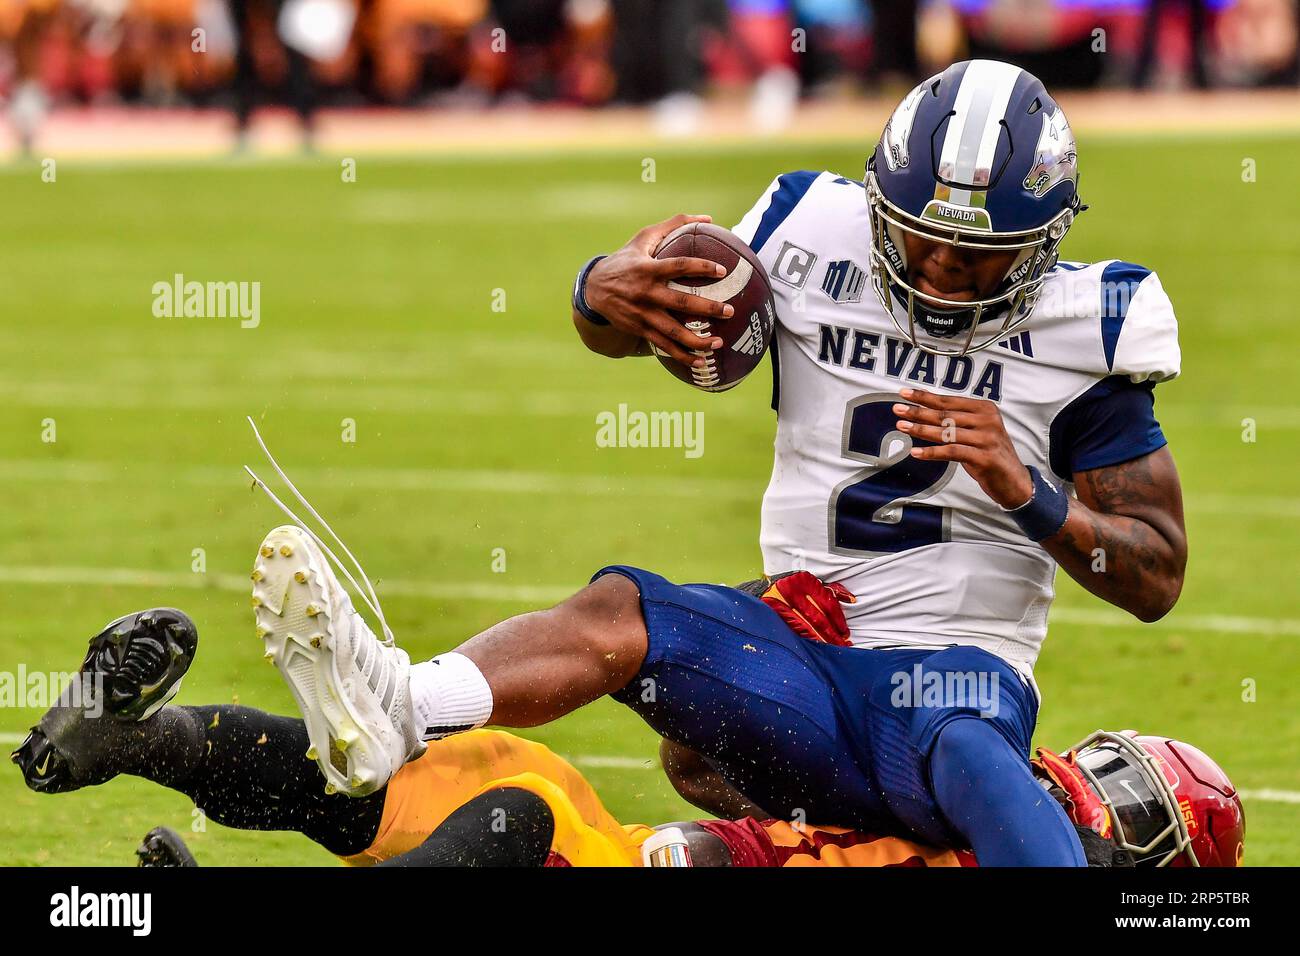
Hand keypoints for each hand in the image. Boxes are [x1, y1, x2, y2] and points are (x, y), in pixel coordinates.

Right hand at [585, 213, 735, 367]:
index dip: (701, 268)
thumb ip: (675, 224)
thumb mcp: (644, 237)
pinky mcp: (640, 329)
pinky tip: (700, 361)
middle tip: (729, 311)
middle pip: (681, 303)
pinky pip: (663, 345)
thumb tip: (708, 218)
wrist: (594, 289)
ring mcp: (642, 314)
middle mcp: (646, 293)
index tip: (722, 271)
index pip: (679, 266)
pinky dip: (681, 355)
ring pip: (673, 331)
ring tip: (718, 343)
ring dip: (696, 340)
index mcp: (649, 269)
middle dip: (706, 308)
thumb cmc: (626, 259)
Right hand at [760, 571, 856, 646]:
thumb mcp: (811, 583)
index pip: (827, 603)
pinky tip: (814, 646)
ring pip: (805, 627)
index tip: (845, 632)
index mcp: (805, 580)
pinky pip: (793, 630)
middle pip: (817, 617)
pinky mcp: (772, 614)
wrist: (765, 589)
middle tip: (843, 645)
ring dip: (820, 640)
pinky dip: (806, 639)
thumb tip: (851, 599)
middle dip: (832, 634)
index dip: (838, 620)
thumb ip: (831, 591)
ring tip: (832, 649)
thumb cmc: (794, 587)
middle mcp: (792, 590)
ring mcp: (780, 603)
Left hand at [892, 387, 1034, 509]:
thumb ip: (956, 422)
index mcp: (985, 409)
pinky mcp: (984, 457)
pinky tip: (915, 452)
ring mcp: (987, 438)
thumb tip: (923, 412)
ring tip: (901, 427)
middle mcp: (987, 420)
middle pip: (945, 414)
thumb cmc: (989, 455)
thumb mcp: (975, 433)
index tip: (904, 393)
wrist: (1014, 482)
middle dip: (918, 411)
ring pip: (947, 432)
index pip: (949, 400)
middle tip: (897, 409)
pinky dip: (931, 452)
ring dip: (921, 430)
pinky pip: (952, 452)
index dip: (925, 397)